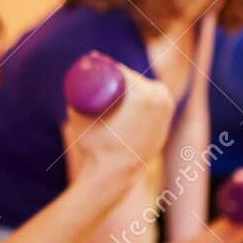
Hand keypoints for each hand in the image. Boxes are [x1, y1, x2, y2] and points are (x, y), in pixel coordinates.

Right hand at [66, 65, 174, 187]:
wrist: (112, 176)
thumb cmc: (95, 144)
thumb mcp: (80, 114)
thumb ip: (76, 91)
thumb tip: (78, 73)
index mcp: (145, 92)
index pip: (123, 71)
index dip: (106, 66)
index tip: (93, 67)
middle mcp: (162, 99)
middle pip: (136, 80)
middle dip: (119, 78)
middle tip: (100, 81)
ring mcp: (167, 113)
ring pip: (146, 92)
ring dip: (132, 89)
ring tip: (113, 90)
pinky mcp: (166, 125)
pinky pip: (153, 106)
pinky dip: (143, 102)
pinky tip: (131, 102)